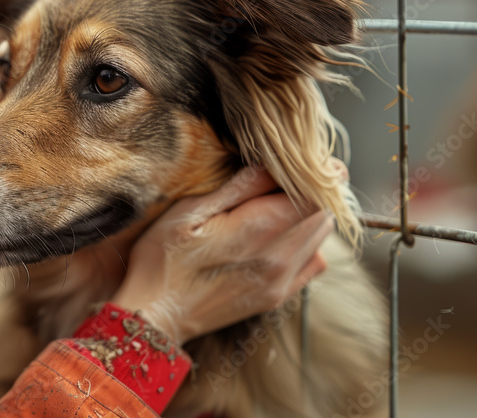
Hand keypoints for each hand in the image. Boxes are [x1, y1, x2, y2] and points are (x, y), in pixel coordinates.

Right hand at [111, 166, 333, 345]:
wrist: (154, 314)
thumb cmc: (162, 258)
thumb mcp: (188, 211)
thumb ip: (238, 188)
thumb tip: (273, 164)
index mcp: (257, 231)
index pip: (313, 195)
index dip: (314, 174)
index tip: (301, 161)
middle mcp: (279, 258)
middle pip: (322, 215)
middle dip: (310, 193)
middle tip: (283, 180)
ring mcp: (281, 282)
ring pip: (321, 238)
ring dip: (307, 217)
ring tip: (276, 207)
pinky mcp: (277, 297)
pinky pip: (314, 262)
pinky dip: (306, 244)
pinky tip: (277, 239)